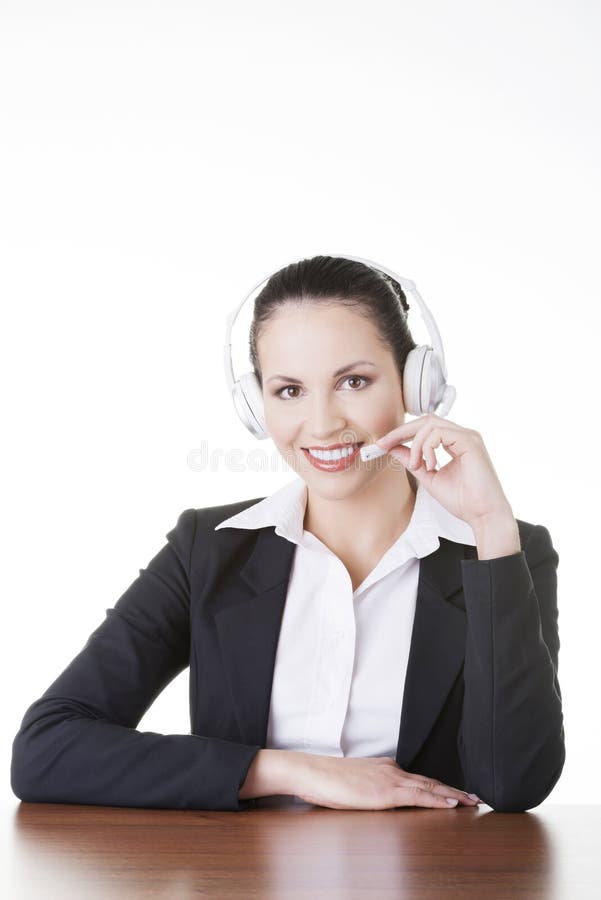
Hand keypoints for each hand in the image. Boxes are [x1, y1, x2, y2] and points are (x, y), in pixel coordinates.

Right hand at [295, 754, 479, 810]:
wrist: (311, 772)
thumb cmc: (326, 780)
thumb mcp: (353, 784)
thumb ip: (370, 788)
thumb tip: (375, 797)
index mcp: (385, 768)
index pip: (419, 779)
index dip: (440, 786)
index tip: (457, 793)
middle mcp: (391, 770)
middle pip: (430, 781)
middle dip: (454, 790)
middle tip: (475, 797)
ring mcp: (389, 780)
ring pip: (429, 787)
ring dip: (453, 795)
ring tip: (471, 801)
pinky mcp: (385, 792)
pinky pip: (418, 796)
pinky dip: (437, 799)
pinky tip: (451, 804)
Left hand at [374, 413, 512, 527]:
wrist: (484, 515)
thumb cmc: (464, 500)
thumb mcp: (429, 478)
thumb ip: (413, 462)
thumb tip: (393, 449)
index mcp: (455, 442)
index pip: (425, 427)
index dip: (402, 433)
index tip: (384, 444)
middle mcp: (463, 435)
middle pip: (426, 420)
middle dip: (401, 431)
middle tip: (385, 444)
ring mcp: (468, 436)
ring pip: (430, 424)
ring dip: (416, 445)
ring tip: (416, 466)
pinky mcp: (470, 442)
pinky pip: (440, 433)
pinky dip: (427, 448)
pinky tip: (430, 465)